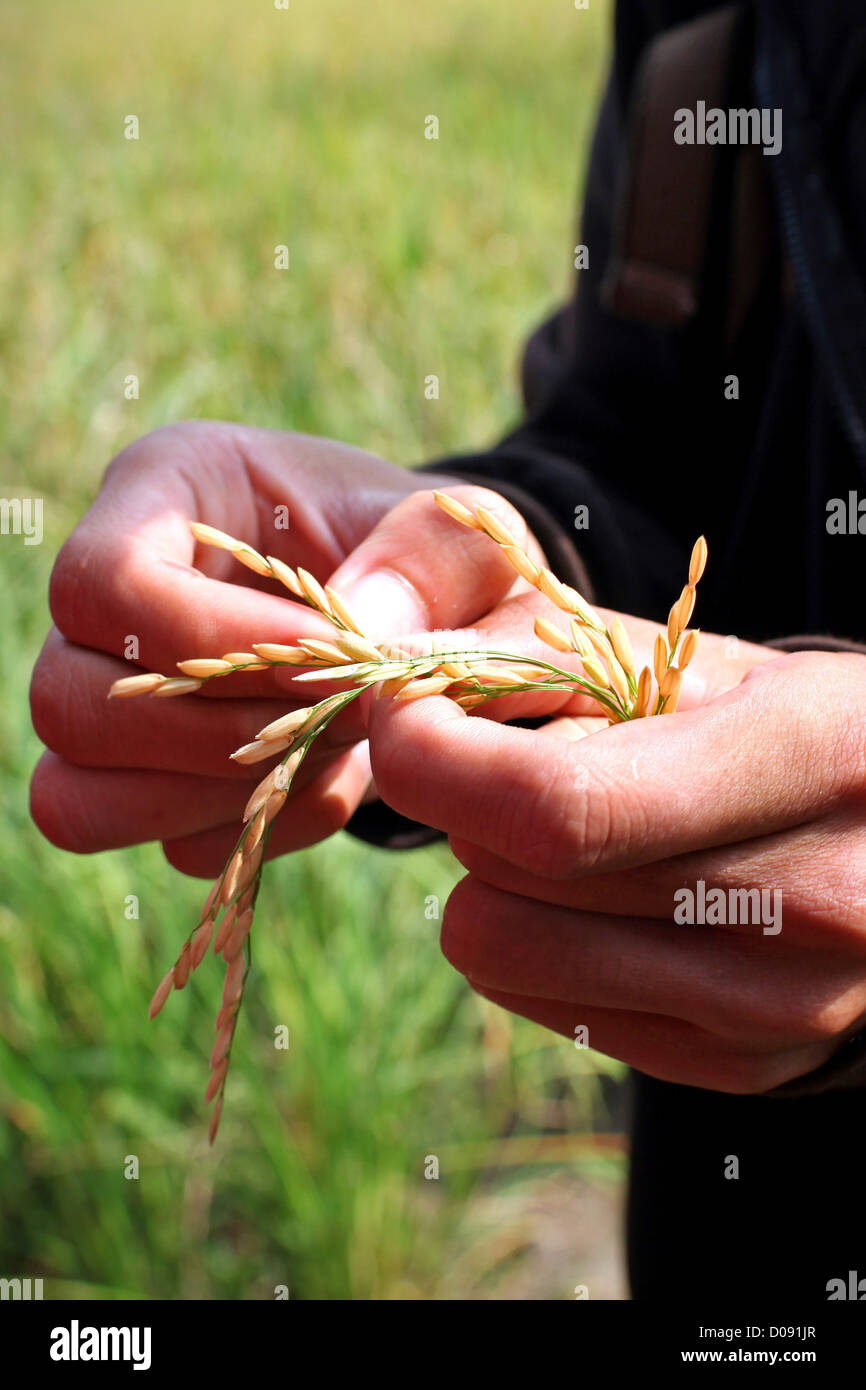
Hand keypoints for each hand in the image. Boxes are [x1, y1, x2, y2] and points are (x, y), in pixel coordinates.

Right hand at [30, 421, 470, 874]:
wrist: (440, 622)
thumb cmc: (439, 560)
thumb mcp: (467, 532)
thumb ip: (433, 559)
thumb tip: (358, 643)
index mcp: (165, 488)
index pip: (107, 582)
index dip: (211, 640)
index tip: (330, 656)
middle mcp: (108, 599)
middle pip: (70, 702)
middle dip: (220, 732)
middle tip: (345, 714)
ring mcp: (113, 700)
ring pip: (80, 796)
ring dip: (221, 794)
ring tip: (332, 748)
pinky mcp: (150, 782)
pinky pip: (165, 849)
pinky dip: (256, 832)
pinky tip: (327, 780)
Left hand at [367, 647, 865, 1093]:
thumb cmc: (797, 728)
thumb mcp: (702, 656)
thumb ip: (545, 652)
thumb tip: (381, 674)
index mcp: (809, 761)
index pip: (559, 808)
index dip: (440, 764)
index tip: (399, 717)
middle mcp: (807, 903)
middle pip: (514, 879)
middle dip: (473, 807)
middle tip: (520, 765)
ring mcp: (775, 1005)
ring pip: (504, 953)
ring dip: (500, 879)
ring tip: (577, 834)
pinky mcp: (740, 1065)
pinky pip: (547, 1003)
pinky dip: (544, 938)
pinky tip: (614, 897)